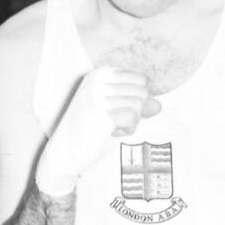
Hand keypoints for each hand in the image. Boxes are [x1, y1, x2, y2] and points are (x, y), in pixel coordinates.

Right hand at [35, 67, 161, 196]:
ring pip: (139, 105)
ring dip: (130, 121)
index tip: (114, 110)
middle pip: (143, 92)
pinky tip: (109, 132)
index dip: (135, 100)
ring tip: (109, 126)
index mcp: (101, 73)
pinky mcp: (102, 112)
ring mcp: (99, 95)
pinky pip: (133, 118)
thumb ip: (137, 105)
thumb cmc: (91, 130)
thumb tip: (158, 104)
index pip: (141, 80)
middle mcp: (99, 79)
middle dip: (134, 111)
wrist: (65, 151)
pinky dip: (127, 129)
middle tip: (111, 120)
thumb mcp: (116, 111)